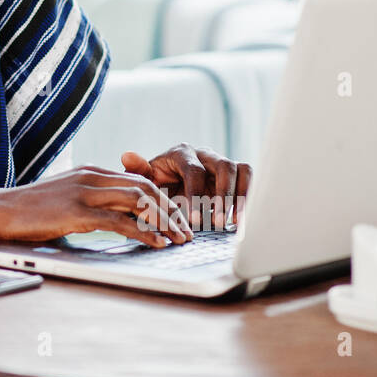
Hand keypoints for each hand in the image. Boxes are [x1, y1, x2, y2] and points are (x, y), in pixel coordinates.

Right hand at [0, 167, 194, 247]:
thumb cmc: (30, 208)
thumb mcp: (65, 195)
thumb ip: (90, 198)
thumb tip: (115, 213)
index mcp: (91, 171)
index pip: (139, 179)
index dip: (163, 198)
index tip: (177, 217)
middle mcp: (91, 177)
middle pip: (145, 187)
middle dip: (171, 209)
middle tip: (185, 230)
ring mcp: (85, 193)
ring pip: (138, 201)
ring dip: (164, 221)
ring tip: (178, 238)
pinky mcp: (77, 213)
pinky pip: (120, 221)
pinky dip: (143, 232)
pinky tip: (156, 242)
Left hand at [121, 143, 252, 229]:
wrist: (172, 185)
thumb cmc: (159, 183)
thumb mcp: (146, 179)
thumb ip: (138, 171)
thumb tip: (127, 156)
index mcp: (182, 153)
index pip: (194, 170)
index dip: (196, 195)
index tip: (194, 219)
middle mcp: (205, 154)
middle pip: (223, 166)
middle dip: (222, 196)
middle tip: (217, 222)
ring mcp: (223, 162)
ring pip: (240, 170)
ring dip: (239, 197)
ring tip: (233, 222)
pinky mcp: (236, 173)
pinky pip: (249, 179)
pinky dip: (249, 197)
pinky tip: (243, 220)